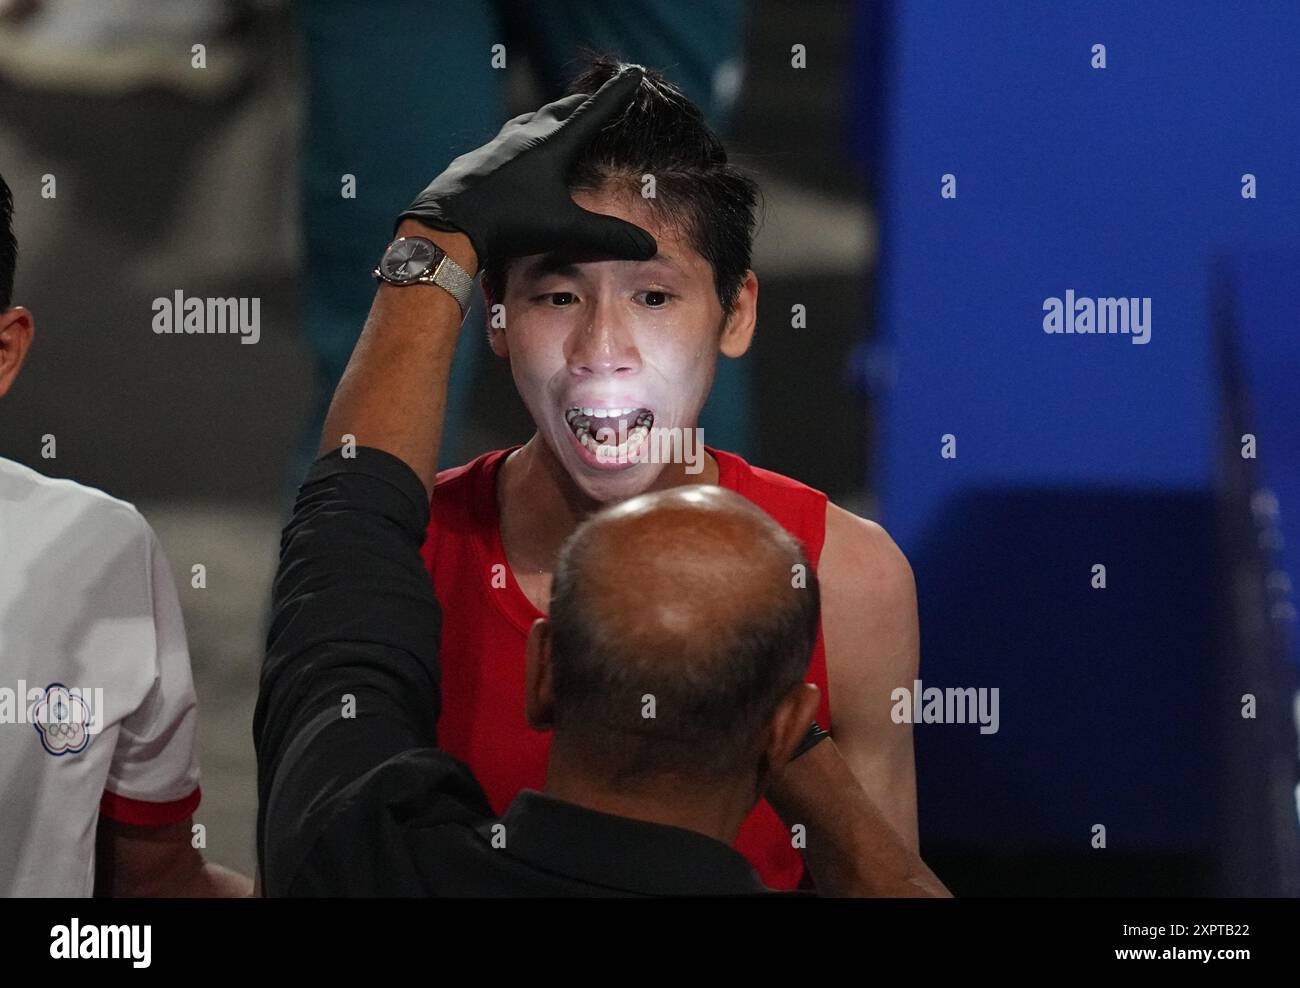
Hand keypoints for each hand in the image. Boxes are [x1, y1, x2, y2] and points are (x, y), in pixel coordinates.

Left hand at [397, 67, 657, 264]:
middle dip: (582, 104)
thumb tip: (650, 246)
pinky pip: (507, 140)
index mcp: (552, 146)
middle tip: (596, 100)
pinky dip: (523, 138)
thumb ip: (607, 236)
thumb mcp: (565, 229)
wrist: (449, 224)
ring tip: (557, 120)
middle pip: (560, 110)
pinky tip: (517, 152)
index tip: (633, 73)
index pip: (593, 113)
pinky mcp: (479, 159)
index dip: (616, 95)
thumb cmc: (509, 222)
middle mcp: (526, 136)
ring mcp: (499, 145)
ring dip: (549, 118)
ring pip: (530, 121)